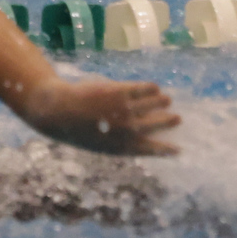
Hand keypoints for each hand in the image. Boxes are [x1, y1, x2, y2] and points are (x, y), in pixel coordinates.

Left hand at [22, 77, 180, 155]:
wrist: (58, 110)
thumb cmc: (76, 129)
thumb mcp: (99, 144)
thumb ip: (120, 142)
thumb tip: (142, 136)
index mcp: (123, 146)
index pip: (153, 150)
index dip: (167, 149)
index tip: (179, 149)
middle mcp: (128, 129)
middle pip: (158, 124)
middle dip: (169, 121)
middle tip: (177, 118)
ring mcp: (126, 109)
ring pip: (155, 103)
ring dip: (163, 101)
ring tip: (166, 100)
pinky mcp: (120, 91)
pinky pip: (144, 89)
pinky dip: (151, 88)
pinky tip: (154, 87)